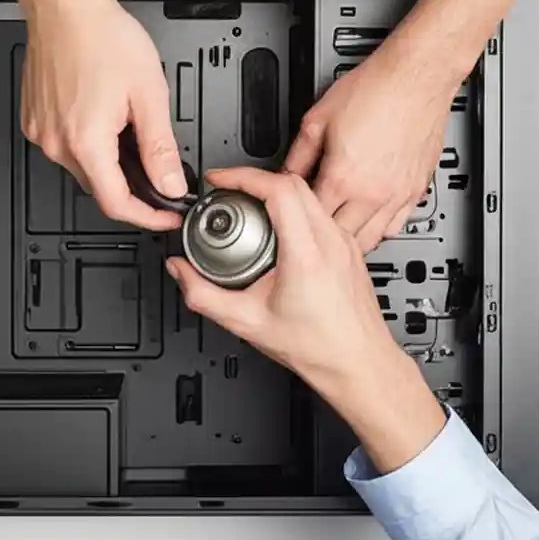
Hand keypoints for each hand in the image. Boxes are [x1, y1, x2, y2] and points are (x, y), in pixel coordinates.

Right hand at [21, 0, 184, 230]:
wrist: (64, 6)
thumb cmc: (101, 37)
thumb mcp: (149, 94)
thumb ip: (161, 147)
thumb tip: (171, 183)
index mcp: (86, 141)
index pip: (117, 203)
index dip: (147, 216)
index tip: (165, 215)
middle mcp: (56, 143)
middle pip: (100, 186)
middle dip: (131, 185)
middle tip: (157, 168)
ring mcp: (41, 132)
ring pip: (82, 167)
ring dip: (108, 161)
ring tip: (125, 125)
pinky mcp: (33, 120)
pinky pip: (65, 146)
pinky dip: (88, 143)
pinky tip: (101, 114)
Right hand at [166, 167, 443, 470]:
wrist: (358, 362)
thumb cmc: (318, 347)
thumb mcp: (247, 323)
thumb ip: (203, 295)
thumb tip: (180, 271)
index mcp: (307, 254)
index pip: (278, 189)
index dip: (243, 177)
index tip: (221, 181)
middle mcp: (331, 241)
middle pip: (293, 183)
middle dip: (255, 179)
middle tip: (229, 191)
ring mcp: (345, 242)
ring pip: (310, 193)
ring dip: (275, 192)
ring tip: (249, 208)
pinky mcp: (350, 247)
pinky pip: (320, 211)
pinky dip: (294, 208)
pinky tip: (277, 229)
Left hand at [284, 43, 457, 251]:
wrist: (417, 75)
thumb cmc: (375, 89)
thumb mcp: (318, 118)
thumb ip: (298, 154)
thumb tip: (285, 173)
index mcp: (344, 177)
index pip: (310, 219)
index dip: (296, 220)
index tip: (290, 217)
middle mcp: (373, 192)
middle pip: (340, 237)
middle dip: (322, 236)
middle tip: (311, 228)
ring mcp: (398, 194)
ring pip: (371, 239)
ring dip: (351, 239)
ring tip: (336, 232)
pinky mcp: (417, 189)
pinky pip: (397, 226)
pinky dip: (380, 230)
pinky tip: (369, 221)